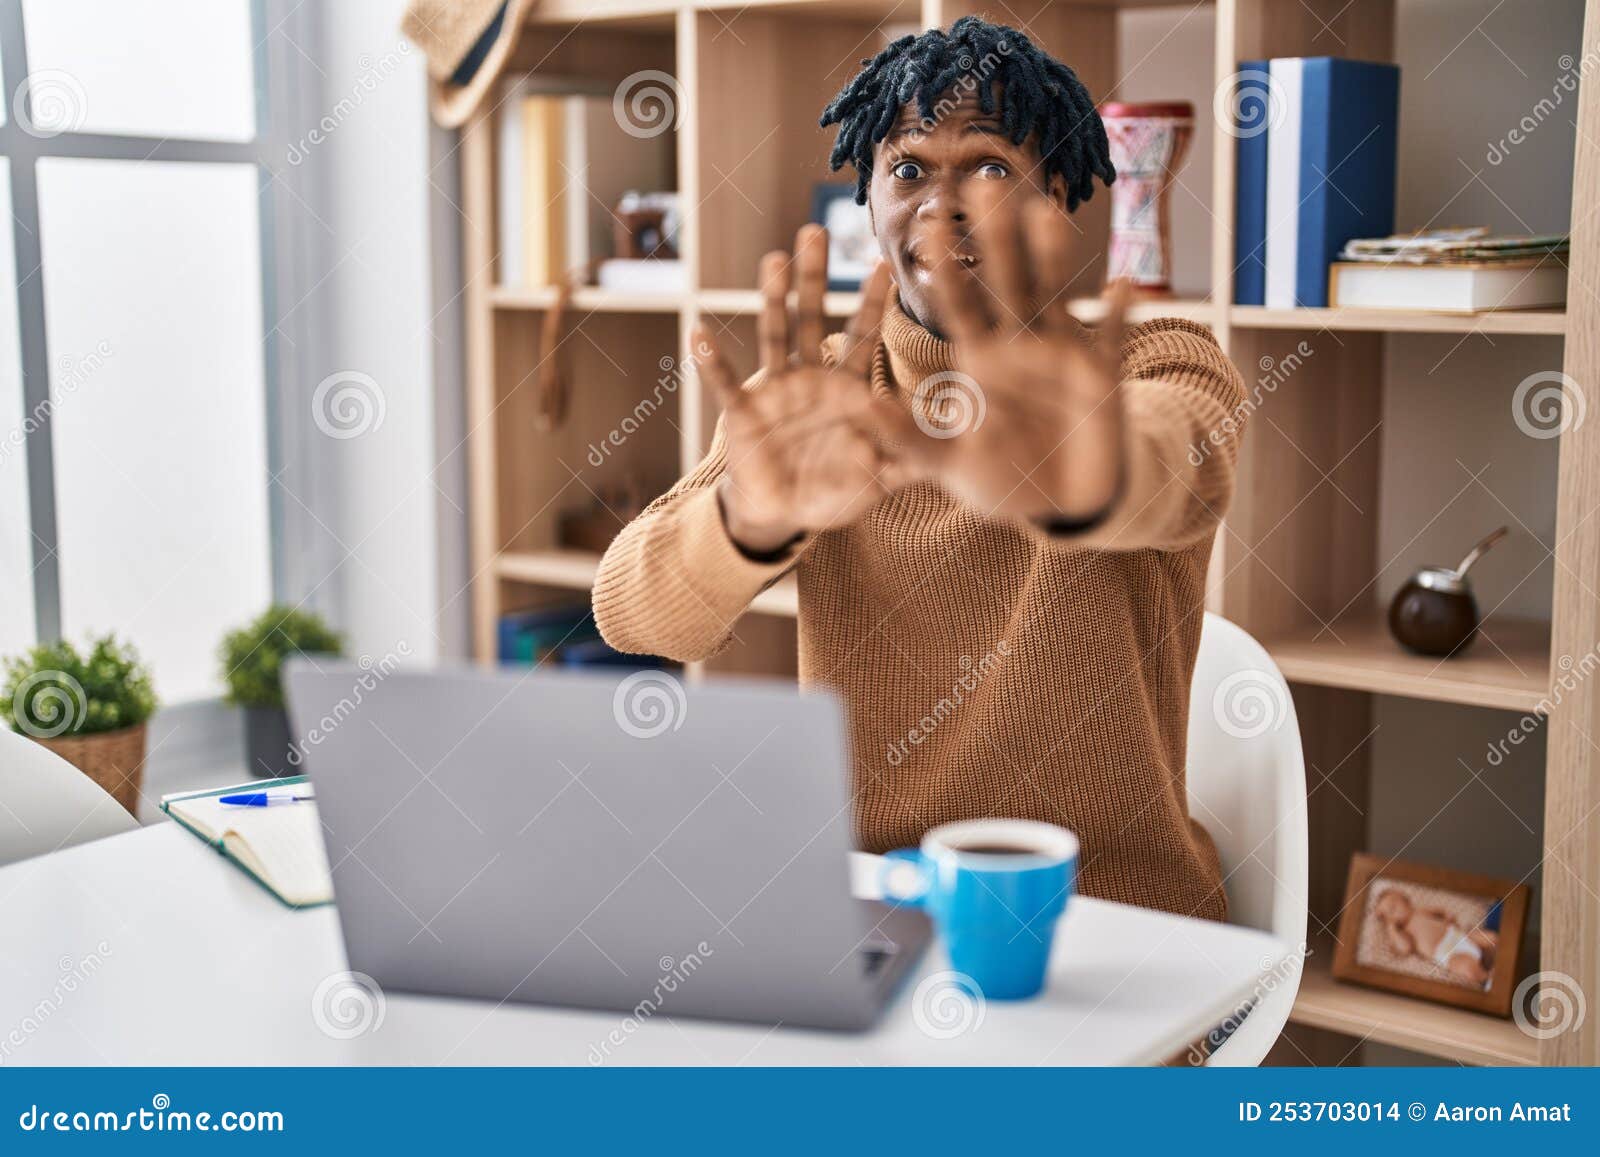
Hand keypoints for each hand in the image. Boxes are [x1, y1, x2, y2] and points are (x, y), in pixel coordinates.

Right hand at [695, 226, 905, 554]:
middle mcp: (810, 377)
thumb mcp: (877, 477)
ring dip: (773, 299)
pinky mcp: (743, 410)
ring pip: (774, 335)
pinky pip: (724, 383)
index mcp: (845, 387)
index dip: (871, 303)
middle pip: (813, 318)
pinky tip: (699, 333)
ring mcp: (775, 389)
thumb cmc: (833, 489)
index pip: (862, 337)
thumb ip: (908, 460)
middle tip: (815, 231)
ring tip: (773, 260)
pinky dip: (711, 361)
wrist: (783, 511)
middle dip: (815, 277)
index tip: (884, 265)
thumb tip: (954, 449)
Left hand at [872, 181, 1129, 523]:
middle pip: (1007, 284)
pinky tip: (1123, 286)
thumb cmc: (1000, 478)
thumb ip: (904, 439)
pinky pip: (1112, 344)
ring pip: (1055, 298)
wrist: (1059, 504)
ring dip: (1051, 258)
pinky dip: (1119, 320)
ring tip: (1044, 214)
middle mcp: (1021, 347)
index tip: (931, 227)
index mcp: (981, 358)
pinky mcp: (1101, 380)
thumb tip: (855, 408)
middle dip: (997, 239)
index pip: (960, 305)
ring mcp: (1062, 357)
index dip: (948, 270)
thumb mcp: (946, 465)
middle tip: (983, 185)